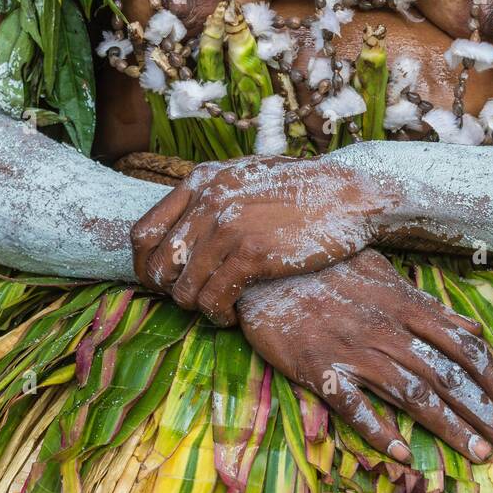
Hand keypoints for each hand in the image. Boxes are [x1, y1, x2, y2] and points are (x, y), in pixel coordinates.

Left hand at [130, 155, 392, 324]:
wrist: (349, 195)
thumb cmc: (301, 189)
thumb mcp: (245, 176)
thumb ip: (211, 194)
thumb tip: (177, 227)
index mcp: (201, 180)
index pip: (142, 233)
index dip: (145, 266)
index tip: (163, 282)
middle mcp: (208, 201)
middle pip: (158, 266)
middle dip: (169, 293)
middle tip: (194, 299)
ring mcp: (228, 227)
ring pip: (183, 290)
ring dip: (198, 308)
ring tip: (220, 307)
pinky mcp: (252, 254)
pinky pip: (213, 301)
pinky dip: (219, 316)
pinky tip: (235, 313)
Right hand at [237, 249, 492, 461]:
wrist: (266, 264)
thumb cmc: (326, 267)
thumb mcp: (382, 272)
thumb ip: (426, 304)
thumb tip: (469, 324)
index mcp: (406, 304)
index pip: (467, 346)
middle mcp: (388, 329)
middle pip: (450, 375)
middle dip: (490, 412)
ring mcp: (355, 350)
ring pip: (413, 393)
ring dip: (451, 426)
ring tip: (482, 455)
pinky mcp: (320, 369)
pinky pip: (354, 405)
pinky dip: (380, 430)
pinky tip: (404, 454)